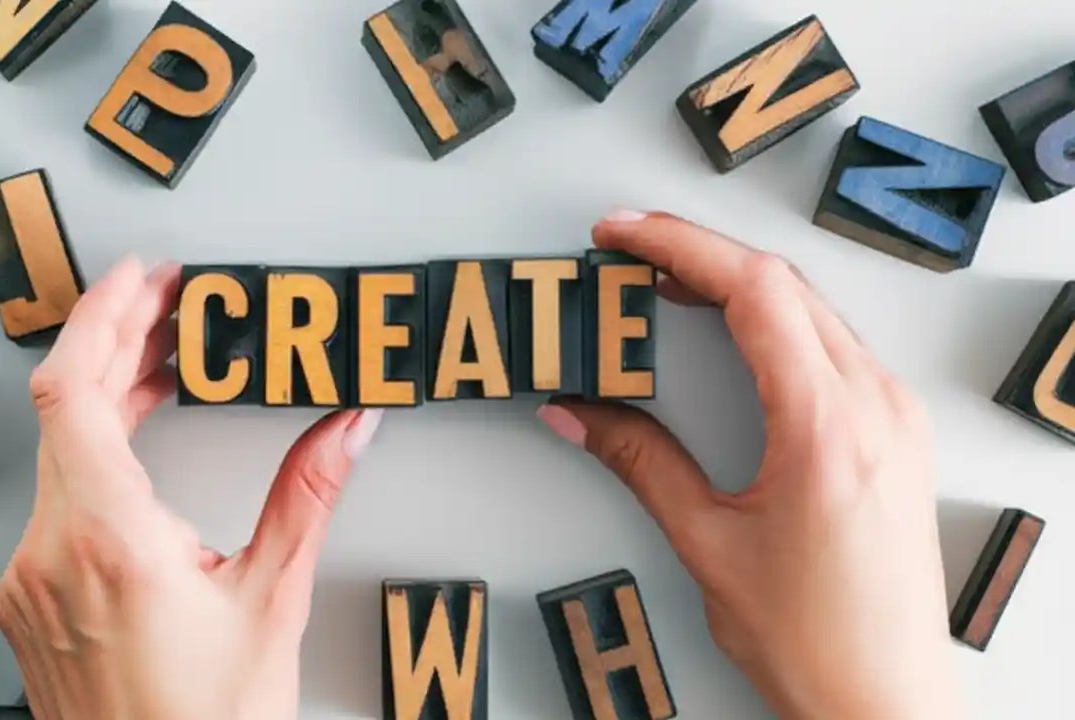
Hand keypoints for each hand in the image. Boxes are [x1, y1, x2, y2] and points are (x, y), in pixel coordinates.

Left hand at [0, 257, 382, 719]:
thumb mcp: (274, 600)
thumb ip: (309, 496)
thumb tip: (347, 427)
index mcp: (110, 544)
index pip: (74, 391)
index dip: (101, 318)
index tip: (140, 280)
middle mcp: (52, 555)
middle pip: (62, 408)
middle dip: (116, 341)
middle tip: (171, 305)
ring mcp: (33, 579)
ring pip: (57, 450)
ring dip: (106, 395)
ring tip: (165, 362)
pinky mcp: (34, 599)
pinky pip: (56, 494)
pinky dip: (95, 448)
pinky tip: (135, 439)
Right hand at [537, 213, 961, 718]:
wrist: (887, 700)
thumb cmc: (816, 640)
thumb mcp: (708, 543)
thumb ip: (639, 462)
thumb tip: (576, 412)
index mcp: (827, 424)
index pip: (753, 291)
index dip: (678, 246)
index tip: (622, 234)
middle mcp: (874, 405)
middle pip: (782, 284)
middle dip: (698, 253)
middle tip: (628, 250)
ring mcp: (893, 416)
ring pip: (811, 307)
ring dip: (737, 284)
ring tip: (666, 284)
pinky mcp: (894, 432)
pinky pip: (832, 344)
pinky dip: (774, 320)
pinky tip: (733, 331)